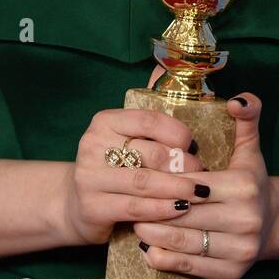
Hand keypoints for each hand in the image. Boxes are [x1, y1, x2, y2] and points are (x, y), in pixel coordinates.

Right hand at [61, 91, 208, 246]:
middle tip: (203, 174)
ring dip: (178, 188)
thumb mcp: (126, 136)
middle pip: (151, 153)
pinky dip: (162, 210)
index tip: (194, 145)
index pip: (149, 120)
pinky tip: (180, 209)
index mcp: (105, 121)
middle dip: (183, 165)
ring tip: (199, 192)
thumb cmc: (114, 166)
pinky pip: (135, 208)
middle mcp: (92, 145)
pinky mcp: (91, 207)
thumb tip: (166, 69)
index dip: (178, 133)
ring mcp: (89, 177)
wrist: (76, 203)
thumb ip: (148, 111)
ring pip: (145, 182)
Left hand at [134, 80, 274, 278]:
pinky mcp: (232, 273)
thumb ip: (246, 119)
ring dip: (152, 235)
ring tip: (134, 223)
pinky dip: (164, 259)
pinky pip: (190, 267)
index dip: (164, 180)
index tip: (140, 177)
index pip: (191, 183)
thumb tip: (237, 100)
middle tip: (128, 202)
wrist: (271, 223)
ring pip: (183, 242)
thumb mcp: (249, 149)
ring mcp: (240, 250)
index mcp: (244, 186)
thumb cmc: (249, 181)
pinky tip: (148, 249)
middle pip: (184, 214)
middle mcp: (246, 219)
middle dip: (152, 209)